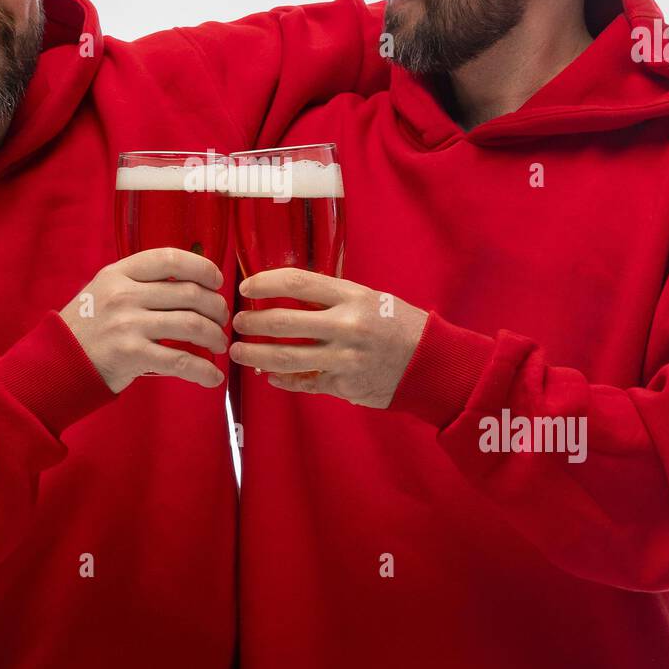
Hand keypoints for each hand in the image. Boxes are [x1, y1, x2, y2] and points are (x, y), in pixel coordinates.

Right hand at [59, 248, 229, 393]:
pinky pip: (182, 361)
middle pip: (190, 294)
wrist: (56, 364)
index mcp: (118, 273)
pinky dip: (205, 370)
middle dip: (216, 308)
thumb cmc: (86, 328)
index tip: (216, 281)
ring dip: (215, 337)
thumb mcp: (104, 291)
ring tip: (219, 344)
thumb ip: (140, 282)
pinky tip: (213, 376)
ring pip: (193, 325)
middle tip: (222, 320)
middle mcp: (124, 295)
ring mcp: (128, 325)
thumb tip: (191, 282)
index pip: (170, 258)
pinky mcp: (132, 356)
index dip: (202, 267)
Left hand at [230, 269, 427, 406]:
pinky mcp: (345, 385)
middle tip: (237, 322)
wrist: (431, 363)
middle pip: (283, 322)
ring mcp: (344, 359)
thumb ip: (331, 298)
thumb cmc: (398, 324)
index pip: (296, 283)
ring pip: (286, 358)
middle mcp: (346, 326)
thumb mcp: (369, 298)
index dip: (264, 283)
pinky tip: (269, 375)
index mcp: (352, 297)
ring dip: (256, 355)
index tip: (245, 287)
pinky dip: (282, 380)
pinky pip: (304, 383)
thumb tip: (284, 297)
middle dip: (252, 322)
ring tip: (239, 352)